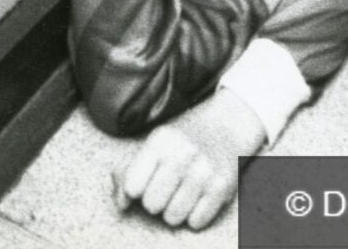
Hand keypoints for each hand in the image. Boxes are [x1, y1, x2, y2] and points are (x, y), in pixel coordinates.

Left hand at [113, 92, 264, 229]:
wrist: (226, 125)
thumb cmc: (181, 141)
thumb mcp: (152, 145)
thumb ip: (126, 173)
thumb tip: (121, 204)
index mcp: (160, 140)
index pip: (132, 187)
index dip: (137, 189)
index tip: (146, 180)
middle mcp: (183, 153)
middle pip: (151, 206)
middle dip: (157, 200)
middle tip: (168, 185)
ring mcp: (204, 170)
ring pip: (172, 218)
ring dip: (175, 209)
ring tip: (183, 190)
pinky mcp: (222, 186)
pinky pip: (195, 223)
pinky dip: (195, 215)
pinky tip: (199, 195)